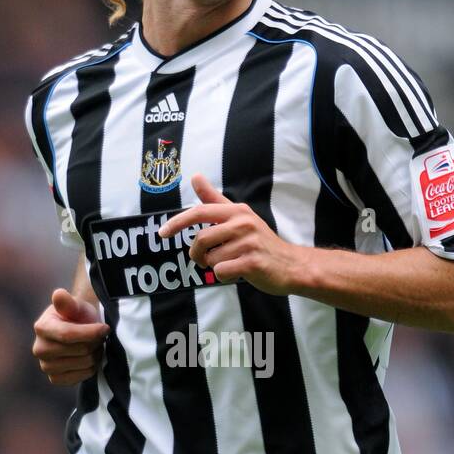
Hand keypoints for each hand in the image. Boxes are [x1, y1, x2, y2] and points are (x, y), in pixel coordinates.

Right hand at [32, 288, 109, 384]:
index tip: (105, 328)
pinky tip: (88, 357)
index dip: (91, 332)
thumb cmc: (77, 316)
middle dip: (95, 342)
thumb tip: (58, 295)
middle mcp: (39, 349)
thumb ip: (68, 302)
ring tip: (94, 345)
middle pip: (80, 350)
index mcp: (42, 327)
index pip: (68, 335)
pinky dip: (92, 367)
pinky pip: (83, 376)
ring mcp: (46, 366)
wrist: (77, 331)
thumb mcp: (75, 305)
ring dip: (96, 353)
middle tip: (98, 335)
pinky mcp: (55, 379)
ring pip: (85, 363)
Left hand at [157, 175, 303, 295]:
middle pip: (201, 239)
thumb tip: (195, 176)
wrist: (291, 265)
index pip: (200, 212)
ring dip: (214, 266)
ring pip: (211, 259)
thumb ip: (215, 200)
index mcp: (237, 211)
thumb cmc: (260, 242)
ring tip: (231, 263)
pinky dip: (224, 277)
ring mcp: (249, 243)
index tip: (162, 233)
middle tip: (205, 260)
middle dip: (197, 254)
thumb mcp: (239, 217)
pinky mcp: (253, 262)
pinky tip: (237, 273)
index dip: (177, 222)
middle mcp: (243, 223)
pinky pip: (221, 271)